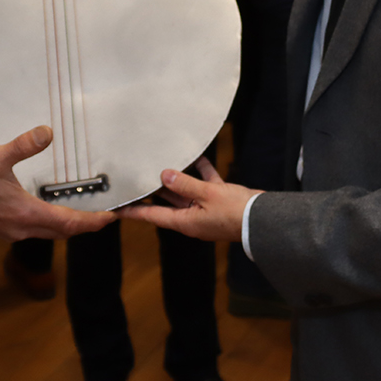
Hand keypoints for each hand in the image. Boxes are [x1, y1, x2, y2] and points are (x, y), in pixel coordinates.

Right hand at [0, 125, 115, 240]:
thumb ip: (24, 145)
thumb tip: (47, 132)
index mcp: (26, 212)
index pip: (69, 223)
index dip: (92, 222)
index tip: (110, 218)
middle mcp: (22, 228)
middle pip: (62, 232)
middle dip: (84, 226)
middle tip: (103, 217)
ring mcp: (11, 232)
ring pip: (49, 233)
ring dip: (67, 227)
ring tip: (82, 215)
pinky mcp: (3, 230)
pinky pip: (35, 231)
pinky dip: (50, 225)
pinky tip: (48, 214)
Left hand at [118, 158, 258, 242]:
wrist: (263, 220)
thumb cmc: (236, 213)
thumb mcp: (208, 195)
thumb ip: (185, 184)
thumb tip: (165, 175)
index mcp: (185, 222)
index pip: (151, 215)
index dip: (133, 211)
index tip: (116, 209)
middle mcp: (192, 218)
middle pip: (167, 203)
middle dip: (154, 190)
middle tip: (137, 178)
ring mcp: (205, 212)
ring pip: (186, 193)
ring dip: (178, 178)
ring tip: (164, 162)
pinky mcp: (218, 203)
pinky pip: (205, 186)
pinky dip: (201, 173)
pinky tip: (198, 158)